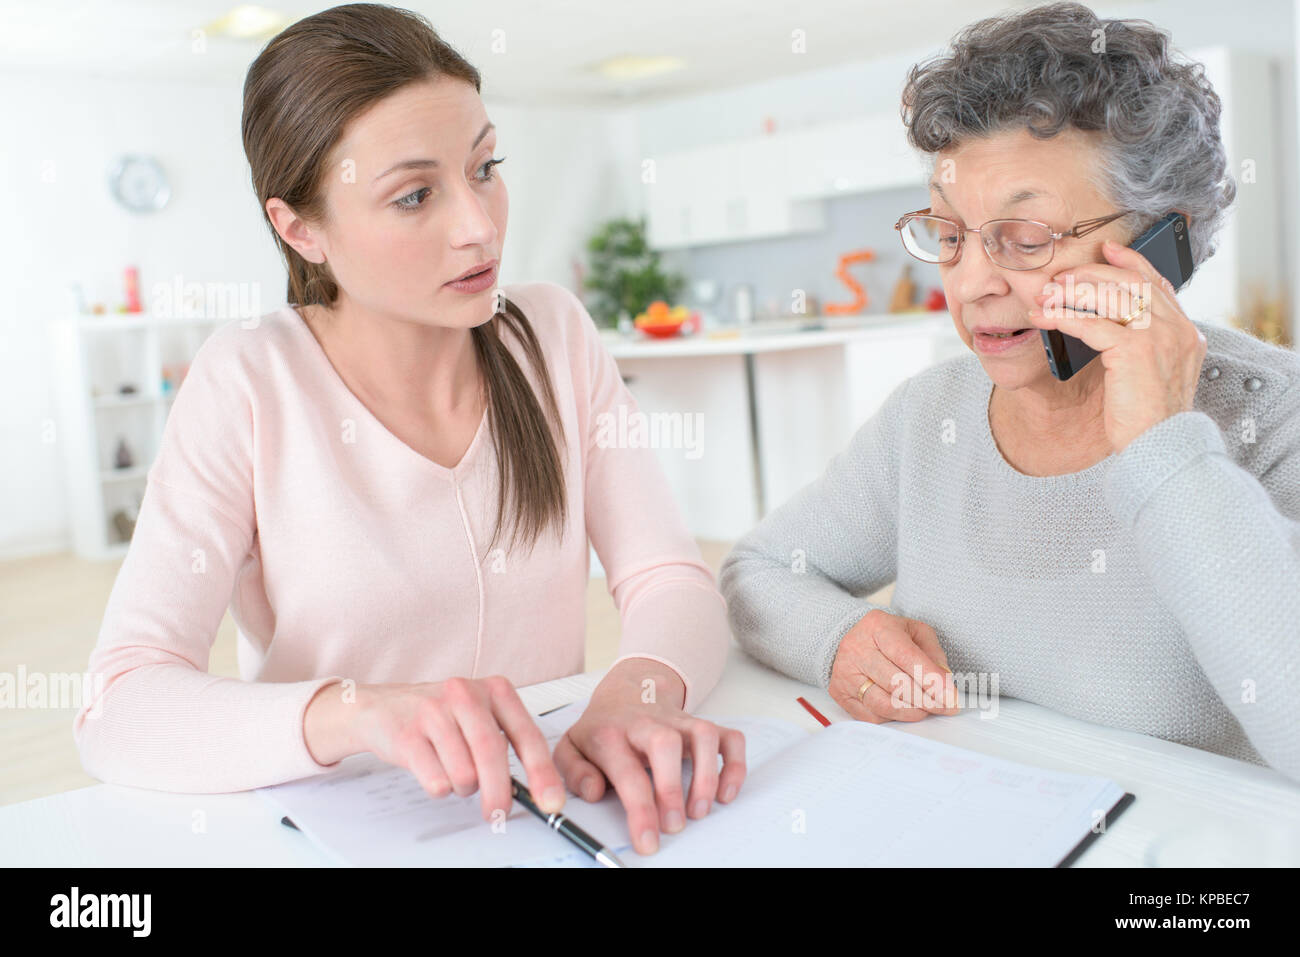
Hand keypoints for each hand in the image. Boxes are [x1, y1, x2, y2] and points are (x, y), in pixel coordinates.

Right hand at [303, 675, 565, 820]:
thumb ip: (507, 744)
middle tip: (499, 814)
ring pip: (463, 773)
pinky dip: (439, 786)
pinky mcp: (407, 733)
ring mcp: (434, 711)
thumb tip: (537, 789)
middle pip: (493, 754)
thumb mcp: (479, 716)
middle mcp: (465, 693)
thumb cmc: (439, 716)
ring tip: (453, 770)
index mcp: (494, 689)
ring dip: (463, 787)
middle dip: (500, 792)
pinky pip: (436, 781)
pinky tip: (431, 767)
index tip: (551, 801)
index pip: (527, 735)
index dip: (542, 773)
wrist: (380, 707)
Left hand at [553, 658, 745, 854]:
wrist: (628, 691)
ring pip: (702, 734)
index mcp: (611, 734)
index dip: (640, 810)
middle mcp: (648, 724)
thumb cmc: (603, 729)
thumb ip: (574, 773)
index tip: (648, 841)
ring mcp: (679, 722)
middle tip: (675, 825)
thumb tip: (593, 793)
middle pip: (665, 743)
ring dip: (707, 775)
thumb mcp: (572, 747)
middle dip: (673, 788)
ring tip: (700, 811)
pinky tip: (725, 792)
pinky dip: (734, 765)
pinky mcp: (702, 724)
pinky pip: (728, 737)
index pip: (626, 771)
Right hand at [830, 608, 958, 721]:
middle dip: (927, 700)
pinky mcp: (839, 692)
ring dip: (912, 712)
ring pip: (884, 704)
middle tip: (945, 707)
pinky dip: (894, 717)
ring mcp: (845, 672)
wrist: (854, 639)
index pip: (907, 657)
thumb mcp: (915, 632)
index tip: (951, 697)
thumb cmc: (889, 637)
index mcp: (878, 626)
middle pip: (896, 684)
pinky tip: (904, 709)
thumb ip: (933, 654)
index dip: (932, 680)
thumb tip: (944, 684)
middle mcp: (856, 648)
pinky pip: (871, 715)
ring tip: (927, 709)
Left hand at [1027, 238, 1207, 452]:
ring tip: (1046, 295)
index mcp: (1186, 334)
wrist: (1161, 448)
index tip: (1107, 249)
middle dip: (1092, 274)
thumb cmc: (1149, 420)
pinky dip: (1063, 316)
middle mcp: (1178, 330)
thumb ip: (1143, 347)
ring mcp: (1159, 337)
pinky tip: (1043, 318)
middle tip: (1061, 277)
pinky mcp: (1134, 350)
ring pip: (1110, 296)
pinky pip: (1091, 322)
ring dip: (1072, 291)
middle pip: (1132, 282)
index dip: (1131, 263)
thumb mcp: (1152, 376)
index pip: (1159, 284)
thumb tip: (1110, 326)